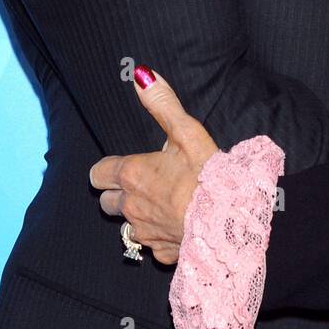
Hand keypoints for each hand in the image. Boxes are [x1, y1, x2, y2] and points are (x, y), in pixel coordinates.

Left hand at [89, 66, 219, 265]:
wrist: (231, 222)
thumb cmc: (209, 175)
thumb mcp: (188, 132)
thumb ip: (162, 103)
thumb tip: (141, 75)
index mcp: (132, 175)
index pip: (98, 174)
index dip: (108, 169)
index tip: (125, 166)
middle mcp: (131, 207)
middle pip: (106, 202)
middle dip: (118, 194)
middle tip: (145, 183)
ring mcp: (145, 233)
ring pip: (127, 226)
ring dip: (138, 216)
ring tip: (164, 204)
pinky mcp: (161, 253)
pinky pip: (152, 245)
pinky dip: (160, 236)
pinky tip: (179, 225)